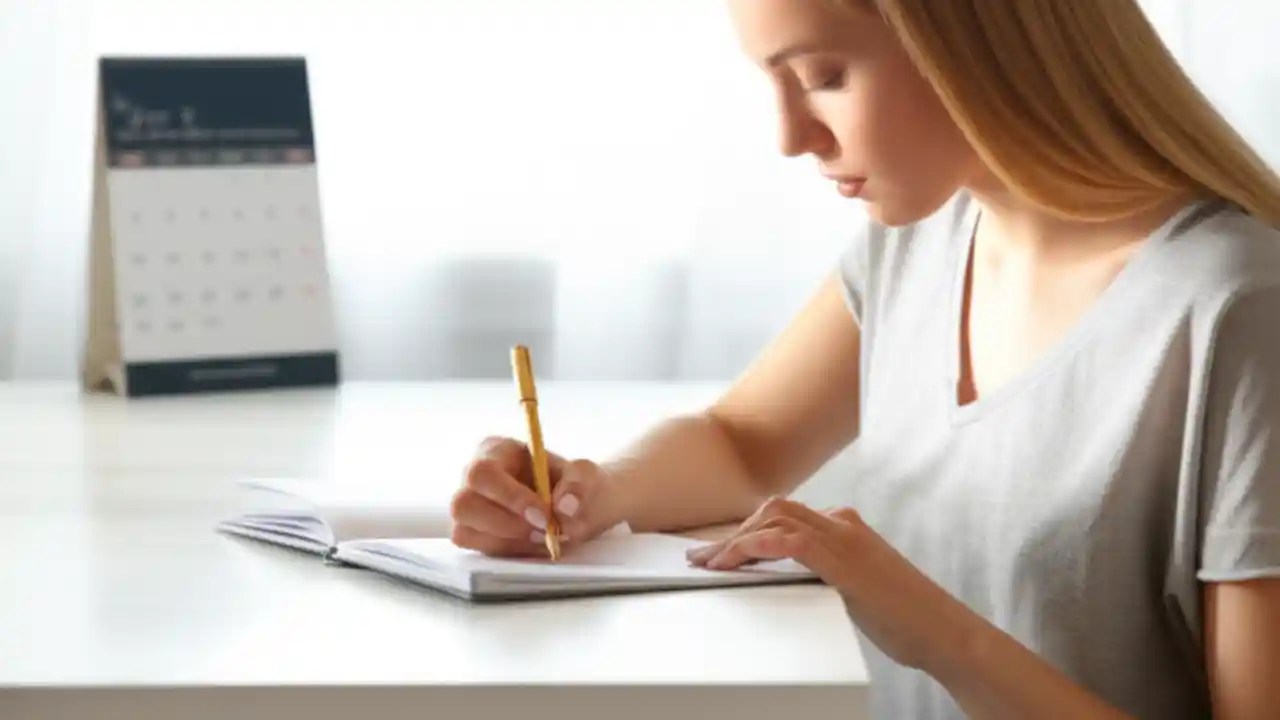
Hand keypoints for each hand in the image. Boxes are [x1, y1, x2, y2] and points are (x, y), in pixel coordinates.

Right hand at [449, 436, 620, 556]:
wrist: (582, 507)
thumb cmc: (579, 485)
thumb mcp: (588, 476)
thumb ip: (580, 484)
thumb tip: (565, 506)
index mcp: (496, 450)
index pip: (484, 473)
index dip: (509, 498)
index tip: (545, 517)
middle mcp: (474, 477)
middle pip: (463, 503)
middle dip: (505, 525)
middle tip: (543, 533)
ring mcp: (469, 507)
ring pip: (464, 529)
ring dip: (506, 541)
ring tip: (541, 538)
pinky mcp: (472, 532)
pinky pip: (474, 547)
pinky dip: (504, 551)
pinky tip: (530, 545)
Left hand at [687, 497, 976, 671]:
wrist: (943, 631)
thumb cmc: (905, 618)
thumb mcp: (858, 588)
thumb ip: (826, 574)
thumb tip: (790, 580)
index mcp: (846, 526)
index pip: (786, 514)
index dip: (748, 529)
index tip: (720, 549)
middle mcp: (843, 524)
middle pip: (774, 508)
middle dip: (733, 530)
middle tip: (702, 556)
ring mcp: (844, 538)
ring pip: (775, 518)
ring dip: (735, 539)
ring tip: (709, 563)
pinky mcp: (843, 561)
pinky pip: (788, 540)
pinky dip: (754, 546)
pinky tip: (733, 560)